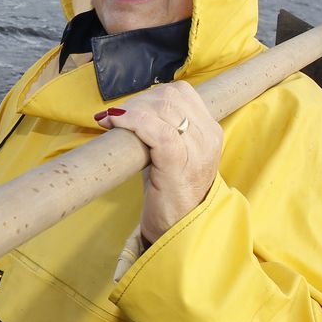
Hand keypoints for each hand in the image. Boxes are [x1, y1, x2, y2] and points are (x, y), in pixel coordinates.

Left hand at [94, 81, 221, 242]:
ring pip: (163, 107)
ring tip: (112, 122)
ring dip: (131, 110)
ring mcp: (197, 149)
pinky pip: (156, 129)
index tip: (128, 108)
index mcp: (210, 130)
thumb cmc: (169, 193)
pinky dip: (132, 121)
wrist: (177, 229)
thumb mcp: (171, 154)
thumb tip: (130, 110)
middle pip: (170, 96)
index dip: (150, 94)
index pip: (181, 92)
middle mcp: (209, 136)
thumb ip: (161, 129)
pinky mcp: (180, 163)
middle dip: (137, 102)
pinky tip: (115, 125)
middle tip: (115, 117)